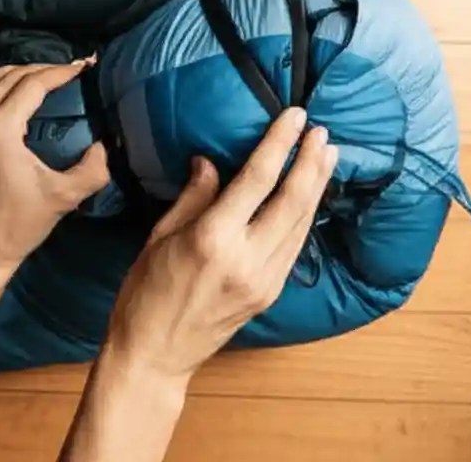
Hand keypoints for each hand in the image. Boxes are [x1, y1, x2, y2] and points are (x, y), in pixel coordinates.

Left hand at [0, 62, 109, 275]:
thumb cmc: (21, 223)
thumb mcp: (65, 196)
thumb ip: (94, 167)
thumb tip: (107, 141)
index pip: (32, 84)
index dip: (61, 72)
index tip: (84, 68)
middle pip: (11, 76)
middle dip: (44, 69)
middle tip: (72, 71)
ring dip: (21, 74)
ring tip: (49, 78)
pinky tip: (20, 92)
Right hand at [103, 107, 336, 385]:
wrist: (155, 354)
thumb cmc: (144, 294)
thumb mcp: (159, 237)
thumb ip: (193, 197)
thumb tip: (212, 163)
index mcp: (212, 238)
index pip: (257, 179)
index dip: (279, 143)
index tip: (294, 116)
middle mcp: (245, 258)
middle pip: (292, 200)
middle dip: (310, 162)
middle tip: (322, 132)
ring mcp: (263, 280)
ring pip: (301, 224)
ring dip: (316, 187)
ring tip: (326, 156)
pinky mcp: (270, 293)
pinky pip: (294, 247)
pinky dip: (305, 216)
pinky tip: (309, 197)